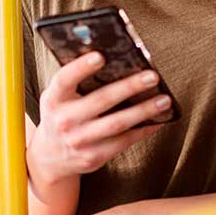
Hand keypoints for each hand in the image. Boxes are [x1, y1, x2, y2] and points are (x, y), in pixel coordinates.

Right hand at [27, 52, 169, 190]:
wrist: (51, 158)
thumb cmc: (61, 116)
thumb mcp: (58, 97)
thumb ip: (75, 80)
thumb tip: (113, 58)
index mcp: (53, 99)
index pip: (65, 79)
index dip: (81, 67)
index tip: (101, 56)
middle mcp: (64, 121)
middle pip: (101, 100)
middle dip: (129, 87)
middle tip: (152, 76)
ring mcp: (79, 141)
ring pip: (117, 123)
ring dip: (143, 110)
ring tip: (164, 100)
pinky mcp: (93, 157)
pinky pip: (123, 142)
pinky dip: (143, 130)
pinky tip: (158, 120)